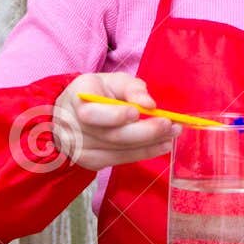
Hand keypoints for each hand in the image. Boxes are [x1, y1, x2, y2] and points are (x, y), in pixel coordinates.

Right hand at [51, 72, 174, 172]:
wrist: (71, 114)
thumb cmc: (97, 93)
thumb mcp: (113, 81)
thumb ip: (132, 88)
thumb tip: (149, 103)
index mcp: (76, 99)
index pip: (91, 113)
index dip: (114, 115)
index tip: (138, 112)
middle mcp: (73, 127)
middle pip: (111, 135)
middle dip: (144, 131)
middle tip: (169, 124)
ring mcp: (81, 148)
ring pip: (119, 150)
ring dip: (150, 143)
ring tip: (171, 134)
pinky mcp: (91, 161)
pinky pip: (121, 159)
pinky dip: (143, 153)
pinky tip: (160, 145)